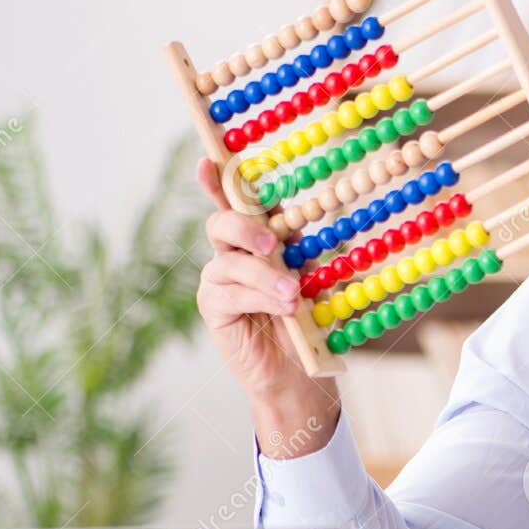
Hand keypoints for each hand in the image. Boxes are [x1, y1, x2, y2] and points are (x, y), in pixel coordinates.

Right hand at [195, 158, 338, 455]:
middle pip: (222, 224)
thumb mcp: (316, 279)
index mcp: (256, 240)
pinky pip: (229, 293)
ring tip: (292, 297)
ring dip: (264, 277)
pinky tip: (280, 308)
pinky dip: (257, 298)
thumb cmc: (311, 320)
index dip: (217, 181)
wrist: (300, 369)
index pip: (234, 203)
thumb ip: (306, 252)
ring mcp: (218, 280)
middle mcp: (232, 254)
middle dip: (245, 228)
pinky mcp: (213, 307)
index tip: (210, 159)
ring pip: (230, 263)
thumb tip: (318, 224)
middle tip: (272, 244)